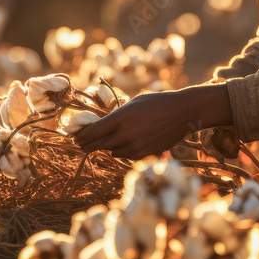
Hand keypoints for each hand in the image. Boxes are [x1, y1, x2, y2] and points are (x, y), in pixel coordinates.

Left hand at [74, 84, 232, 158]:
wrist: (182, 113)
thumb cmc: (156, 102)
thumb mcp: (132, 103)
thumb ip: (115, 116)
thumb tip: (99, 125)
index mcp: (120, 118)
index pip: (92, 133)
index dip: (81, 137)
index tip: (75, 139)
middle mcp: (125, 135)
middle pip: (98, 146)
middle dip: (87, 145)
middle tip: (81, 144)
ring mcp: (135, 147)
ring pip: (111, 152)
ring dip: (106, 147)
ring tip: (106, 139)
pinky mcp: (144, 155)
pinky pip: (125, 156)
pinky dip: (121, 151)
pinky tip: (123, 143)